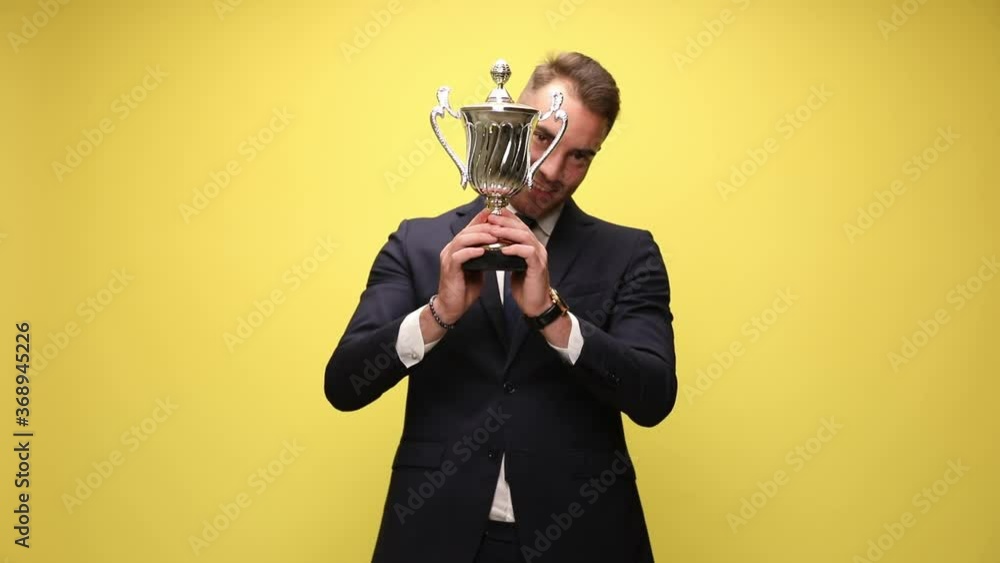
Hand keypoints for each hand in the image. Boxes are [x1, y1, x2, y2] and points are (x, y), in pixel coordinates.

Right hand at [433, 208, 496, 323]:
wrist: (451, 308)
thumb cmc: (464, 289)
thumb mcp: (477, 268)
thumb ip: (483, 256)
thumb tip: (498, 247)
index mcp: (457, 248)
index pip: (469, 228)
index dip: (481, 219)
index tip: (495, 212)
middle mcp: (450, 249)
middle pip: (466, 231)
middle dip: (484, 226)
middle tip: (499, 225)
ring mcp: (448, 258)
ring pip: (462, 240)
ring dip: (479, 237)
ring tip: (494, 236)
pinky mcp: (449, 269)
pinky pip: (459, 256)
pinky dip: (471, 251)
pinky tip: (483, 250)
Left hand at [488, 210, 551, 316]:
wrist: (536, 306)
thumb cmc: (525, 287)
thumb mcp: (514, 266)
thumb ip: (509, 254)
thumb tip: (494, 244)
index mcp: (532, 246)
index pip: (520, 226)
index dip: (507, 218)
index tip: (492, 213)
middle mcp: (537, 248)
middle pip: (522, 227)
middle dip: (505, 221)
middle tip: (490, 218)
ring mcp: (539, 256)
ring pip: (525, 237)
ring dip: (508, 232)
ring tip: (493, 230)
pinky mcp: (538, 267)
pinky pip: (527, 252)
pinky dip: (515, 249)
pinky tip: (503, 249)